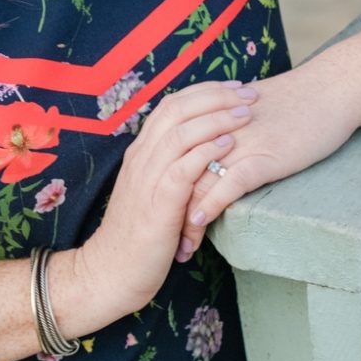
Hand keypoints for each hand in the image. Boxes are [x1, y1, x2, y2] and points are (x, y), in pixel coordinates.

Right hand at [52, 80, 257, 332]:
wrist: (112, 272)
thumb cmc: (141, 235)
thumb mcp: (155, 192)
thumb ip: (173, 167)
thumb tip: (204, 147)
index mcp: (141, 152)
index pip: (172, 105)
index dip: (206, 92)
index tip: (236, 88)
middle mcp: (141, 158)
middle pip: (178, 110)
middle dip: (216, 96)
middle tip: (249, 94)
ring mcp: (147, 180)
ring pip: (180, 133)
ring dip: (216, 119)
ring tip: (245, 114)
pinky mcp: (157, 205)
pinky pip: (182, 168)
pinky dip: (206, 152)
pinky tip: (228, 145)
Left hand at [172, 64, 359, 262]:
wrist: (331, 89)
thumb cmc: (298, 101)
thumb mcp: (253, 111)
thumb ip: (230, 128)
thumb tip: (218, 153)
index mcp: (213, 119)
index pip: (174, 157)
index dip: (163, 189)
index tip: (159, 219)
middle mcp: (219, 130)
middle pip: (179, 175)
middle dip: (169, 213)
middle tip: (163, 243)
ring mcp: (240, 143)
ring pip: (198, 183)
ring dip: (186, 220)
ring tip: (183, 248)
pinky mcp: (263, 156)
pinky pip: (229, 183)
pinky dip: (211, 205)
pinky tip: (199, 223)